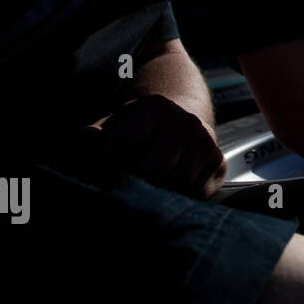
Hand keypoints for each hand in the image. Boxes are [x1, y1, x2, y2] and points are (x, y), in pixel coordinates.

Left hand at [89, 94, 226, 198]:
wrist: (182, 123)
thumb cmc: (143, 130)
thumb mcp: (118, 124)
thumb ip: (96, 134)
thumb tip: (84, 137)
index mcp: (156, 108)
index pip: (127, 143)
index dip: (110, 164)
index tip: (104, 173)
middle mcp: (186, 121)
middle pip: (153, 169)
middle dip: (138, 180)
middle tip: (132, 182)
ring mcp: (206, 141)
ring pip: (176, 184)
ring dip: (161, 191)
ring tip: (153, 184)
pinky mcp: (219, 161)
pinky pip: (196, 193)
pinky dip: (182, 196)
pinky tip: (174, 186)